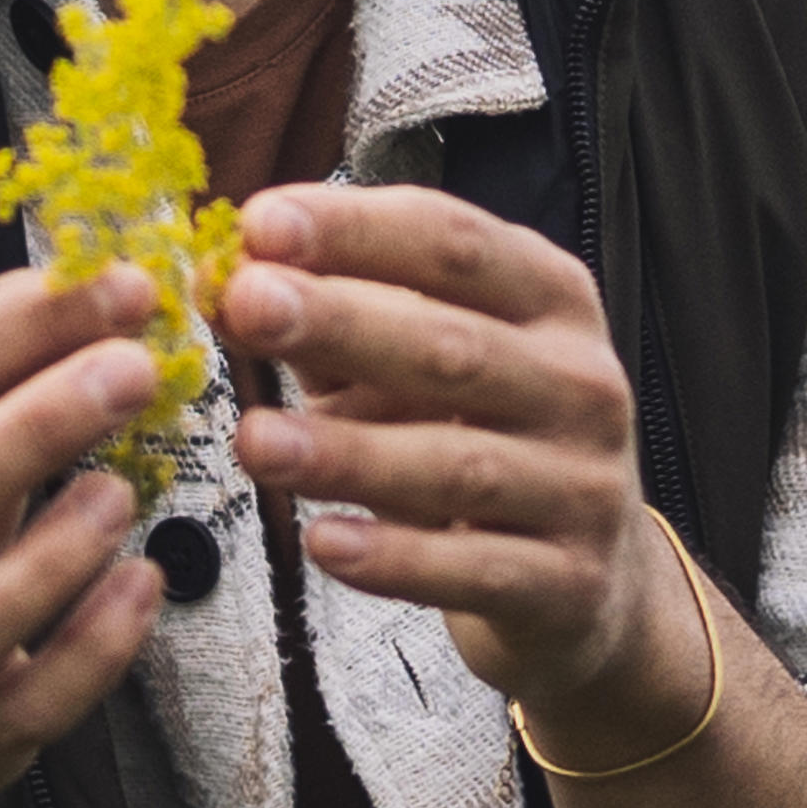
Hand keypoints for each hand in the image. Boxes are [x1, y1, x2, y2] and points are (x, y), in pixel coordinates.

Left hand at [223, 187, 710, 762]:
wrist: (587, 582)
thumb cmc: (482, 443)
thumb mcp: (415, 369)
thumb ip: (328, 324)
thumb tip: (219, 284)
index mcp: (550, 300)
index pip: (455, 245)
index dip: (358, 231)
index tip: (261, 223)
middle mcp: (580, 384)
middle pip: (456, 347)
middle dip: (344, 323)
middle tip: (249, 304)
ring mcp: (583, 488)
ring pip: (459, 467)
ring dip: (349, 453)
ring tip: (254, 440)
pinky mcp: (568, 584)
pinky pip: (473, 570)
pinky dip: (395, 559)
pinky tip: (324, 543)